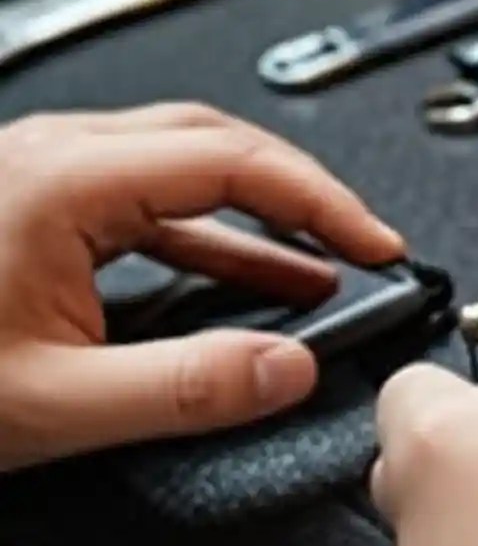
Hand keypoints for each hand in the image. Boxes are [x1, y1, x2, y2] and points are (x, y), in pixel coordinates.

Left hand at [0, 103, 405, 469]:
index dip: (324, 204)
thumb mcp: (54, 402)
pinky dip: (212, 231)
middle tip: (361, 241)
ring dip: (261, 211)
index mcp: (63, 185)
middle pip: (218, 143)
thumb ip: (187, 389)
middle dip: (304, 193)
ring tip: (319, 262)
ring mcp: (40, 176)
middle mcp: (52, 159)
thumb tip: (289, 368)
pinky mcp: (34, 205)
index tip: (375, 243)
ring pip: (184, 164)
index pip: (236, 163)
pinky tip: (244, 273)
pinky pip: (148, 198)